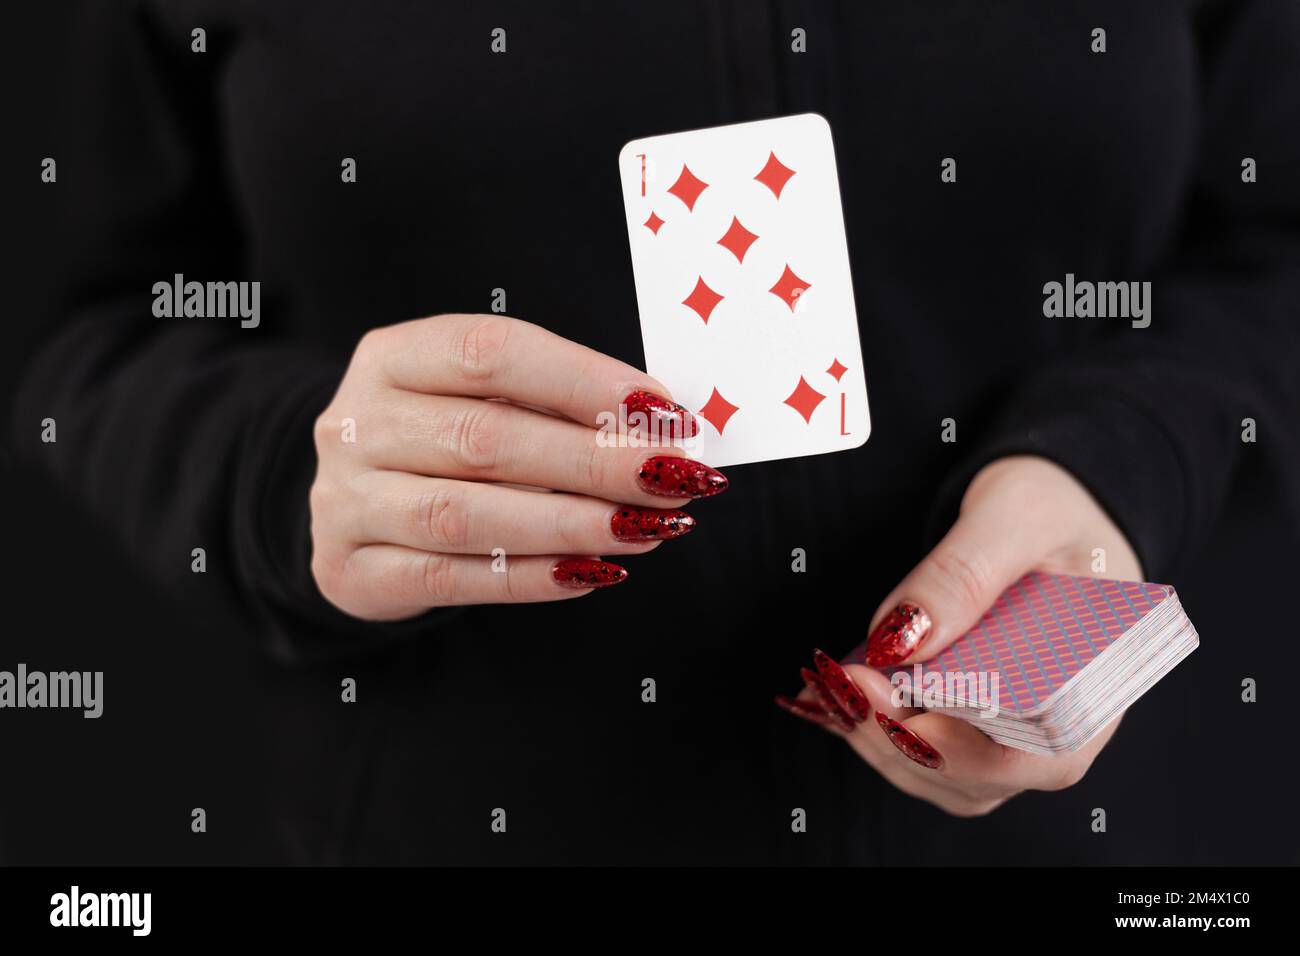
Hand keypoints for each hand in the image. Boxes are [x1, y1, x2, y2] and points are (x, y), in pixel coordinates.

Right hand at [309, 313, 727, 620]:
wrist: (353, 504)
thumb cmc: (442, 441)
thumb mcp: (480, 397)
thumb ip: (554, 404)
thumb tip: (660, 426)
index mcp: (393, 357)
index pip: (491, 352)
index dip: (582, 380)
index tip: (660, 410)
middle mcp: (358, 424)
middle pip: (485, 439)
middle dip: (593, 462)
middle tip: (671, 478)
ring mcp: (346, 501)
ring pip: (465, 516)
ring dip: (569, 524)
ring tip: (644, 528)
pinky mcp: (352, 571)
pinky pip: (450, 579)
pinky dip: (529, 578)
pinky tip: (591, 572)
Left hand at [780, 455, 1142, 815]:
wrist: (1043, 508)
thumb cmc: (1054, 509)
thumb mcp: (1017, 514)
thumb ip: (965, 573)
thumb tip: (900, 642)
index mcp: (1101, 683)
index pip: (1045, 757)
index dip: (970, 753)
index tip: (904, 717)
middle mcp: (1062, 725)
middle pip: (981, 777)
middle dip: (903, 744)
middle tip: (849, 685)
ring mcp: (1013, 731)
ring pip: (943, 776)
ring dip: (880, 743)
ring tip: (836, 685)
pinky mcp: (969, 720)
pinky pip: (921, 750)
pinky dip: (872, 730)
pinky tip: (835, 692)